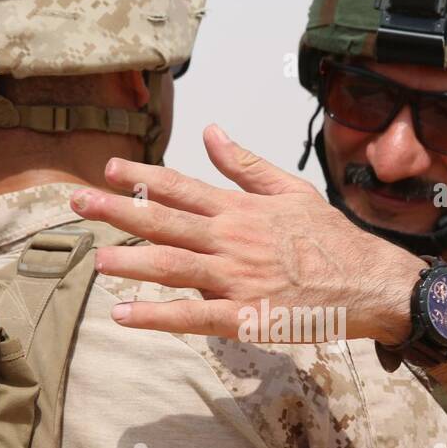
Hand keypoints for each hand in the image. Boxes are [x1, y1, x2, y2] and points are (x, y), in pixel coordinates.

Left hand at [73, 124, 422, 343]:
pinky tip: (123, 314)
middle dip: (119, 210)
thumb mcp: (290, 191)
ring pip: (172, 266)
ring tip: (96, 259)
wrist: (368, 283)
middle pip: (165, 222)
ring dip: (130, 262)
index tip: (109, 169)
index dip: (143, 177)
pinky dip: (155, 316)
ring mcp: (235, 278)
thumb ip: (246, 164)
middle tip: (78, 201)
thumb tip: (212, 131)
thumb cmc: (331, 239)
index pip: (182, 187)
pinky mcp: (243, 317)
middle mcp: (232, 239)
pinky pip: (192, 316)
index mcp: (241, 210)